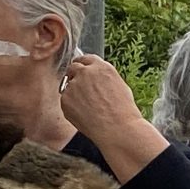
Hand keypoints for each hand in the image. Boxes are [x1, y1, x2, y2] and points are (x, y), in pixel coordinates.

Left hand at [60, 54, 168, 182]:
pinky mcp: (65, 99)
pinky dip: (72, 107)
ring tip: (89, 109)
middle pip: (73, 68)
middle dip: (75, 76)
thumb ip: (104, 78)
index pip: (86, 58)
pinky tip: (85, 115)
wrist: (117, 129)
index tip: (82, 71)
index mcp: (102, 67)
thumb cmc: (124, 112)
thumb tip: (96, 79)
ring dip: (75, 94)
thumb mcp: (120, 86)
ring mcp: (73, 85)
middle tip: (82, 90)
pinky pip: (66, 101)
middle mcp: (86, 73)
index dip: (83, 65)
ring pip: (68, 86)